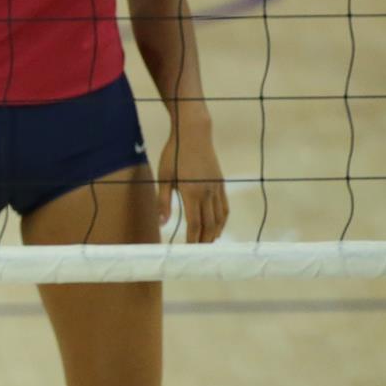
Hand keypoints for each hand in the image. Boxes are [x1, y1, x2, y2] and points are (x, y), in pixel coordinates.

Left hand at [157, 112, 227, 243]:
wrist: (193, 133)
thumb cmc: (173, 153)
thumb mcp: (164, 177)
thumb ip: (162, 202)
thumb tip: (161, 224)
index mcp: (192, 192)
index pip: (194, 223)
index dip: (192, 238)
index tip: (188, 249)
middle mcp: (207, 192)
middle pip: (209, 224)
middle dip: (204, 239)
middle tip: (198, 252)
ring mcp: (216, 187)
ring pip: (220, 217)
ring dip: (215, 232)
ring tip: (208, 242)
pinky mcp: (220, 182)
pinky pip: (224, 206)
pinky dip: (222, 219)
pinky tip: (217, 226)